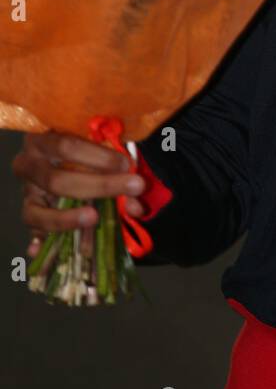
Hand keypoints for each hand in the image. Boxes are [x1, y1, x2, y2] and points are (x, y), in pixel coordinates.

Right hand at [12, 131, 147, 261]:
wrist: (58, 161)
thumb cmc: (83, 153)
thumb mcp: (98, 153)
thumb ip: (116, 170)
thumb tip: (135, 203)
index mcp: (43, 140)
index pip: (67, 146)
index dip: (98, 157)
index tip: (126, 164)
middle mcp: (28, 165)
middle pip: (56, 180)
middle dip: (99, 186)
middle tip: (133, 187)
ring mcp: (26, 193)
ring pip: (38, 211)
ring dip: (66, 218)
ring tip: (93, 218)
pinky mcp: (29, 215)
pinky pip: (33, 232)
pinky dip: (38, 242)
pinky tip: (43, 249)